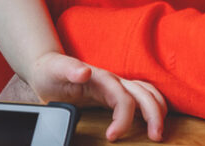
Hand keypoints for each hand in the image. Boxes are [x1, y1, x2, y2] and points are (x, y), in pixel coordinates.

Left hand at [22, 53, 167, 141]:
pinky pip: (140, 97)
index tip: (112, 137)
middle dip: (153, 114)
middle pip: (143, 94)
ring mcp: (116, 86)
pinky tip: (153, 121)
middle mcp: (112, 81)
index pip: (122, 98)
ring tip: (158, 132)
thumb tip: (85, 72)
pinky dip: (152, 106)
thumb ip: (69, 69)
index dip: (123, 118)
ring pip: (147, 93)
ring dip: (157, 110)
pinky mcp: (114, 93)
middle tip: (155, 137)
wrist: (47, 68)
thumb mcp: (55, 69)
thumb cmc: (51, 70)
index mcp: (101, 77)